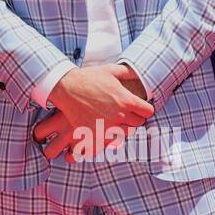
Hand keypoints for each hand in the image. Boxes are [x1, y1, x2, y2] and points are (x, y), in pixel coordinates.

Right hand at [32, 62, 152, 161]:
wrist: (67, 88)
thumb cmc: (89, 78)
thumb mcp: (110, 70)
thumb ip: (127, 72)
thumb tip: (137, 74)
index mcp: (126, 100)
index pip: (148, 112)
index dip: (144, 109)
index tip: (139, 108)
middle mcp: (119, 115)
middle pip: (138, 124)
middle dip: (133, 119)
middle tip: (125, 114)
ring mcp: (107, 127)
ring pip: (125, 134)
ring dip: (121, 128)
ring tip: (114, 122)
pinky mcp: (95, 135)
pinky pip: (108, 143)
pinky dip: (107, 139)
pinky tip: (103, 131)